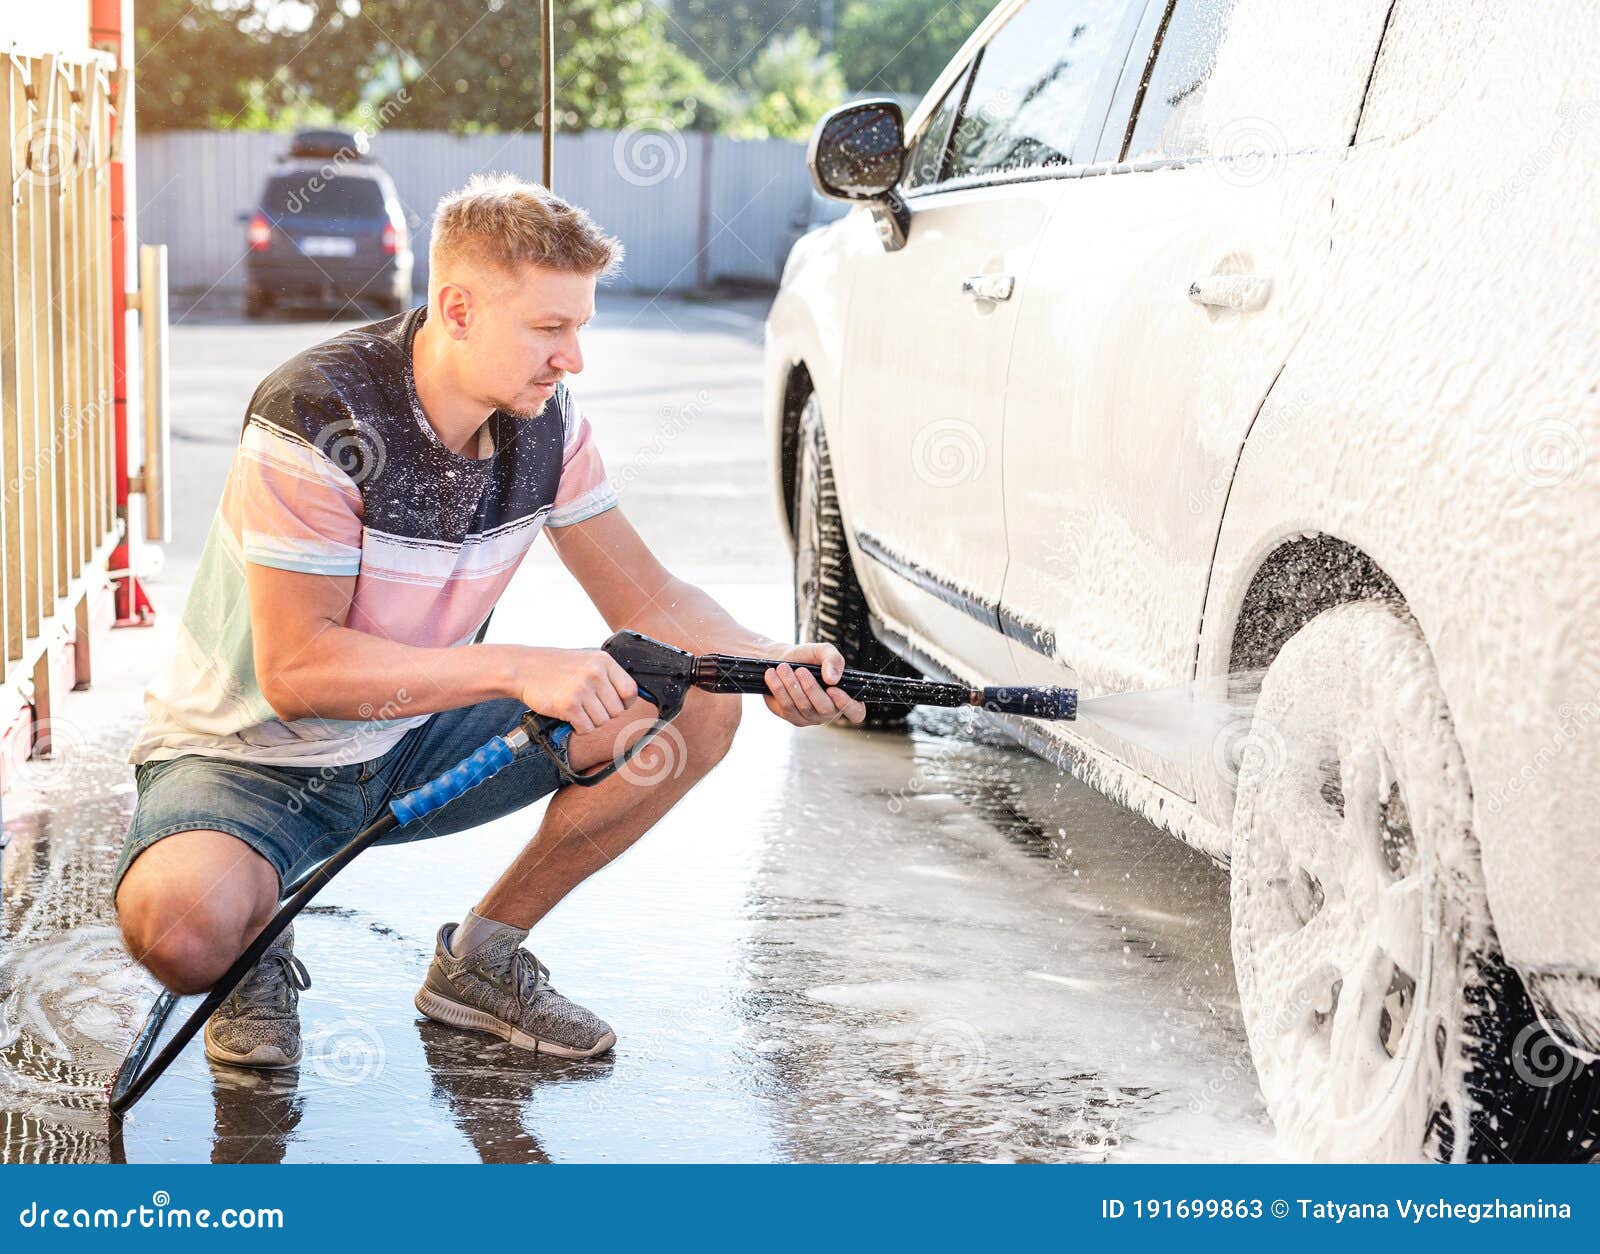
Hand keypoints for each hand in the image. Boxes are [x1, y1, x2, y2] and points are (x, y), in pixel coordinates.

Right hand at [513, 647, 638, 733]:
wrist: (523, 668)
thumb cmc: (555, 667)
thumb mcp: (586, 661)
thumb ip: (607, 676)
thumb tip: (630, 698)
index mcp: (604, 661)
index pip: (630, 691)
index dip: (624, 703)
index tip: (612, 704)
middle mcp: (595, 673)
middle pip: (617, 711)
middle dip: (603, 714)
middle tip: (587, 708)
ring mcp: (582, 689)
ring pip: (602, 722)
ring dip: (590, 722)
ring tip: (576, 709)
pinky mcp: (569, 705)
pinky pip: (586, 728)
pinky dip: (578, 728)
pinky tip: (569, 716)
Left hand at [761, 642, 866, 726]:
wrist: (781, 660)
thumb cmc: (807, 657)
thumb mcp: (823, 651)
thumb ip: (833, 660)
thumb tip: (833, 679)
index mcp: (844, 696)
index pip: (856, 712)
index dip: (847, 705)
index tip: (833, 689)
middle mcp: (830, 711)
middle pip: (825, 709)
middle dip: (811, 688)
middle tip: (800, 670)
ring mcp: (810, 717)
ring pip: (803, 707)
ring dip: (792, 686)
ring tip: (783, 668)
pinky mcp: (792, 717)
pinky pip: (787, 708)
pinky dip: (779, 689)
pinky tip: (772, 676)